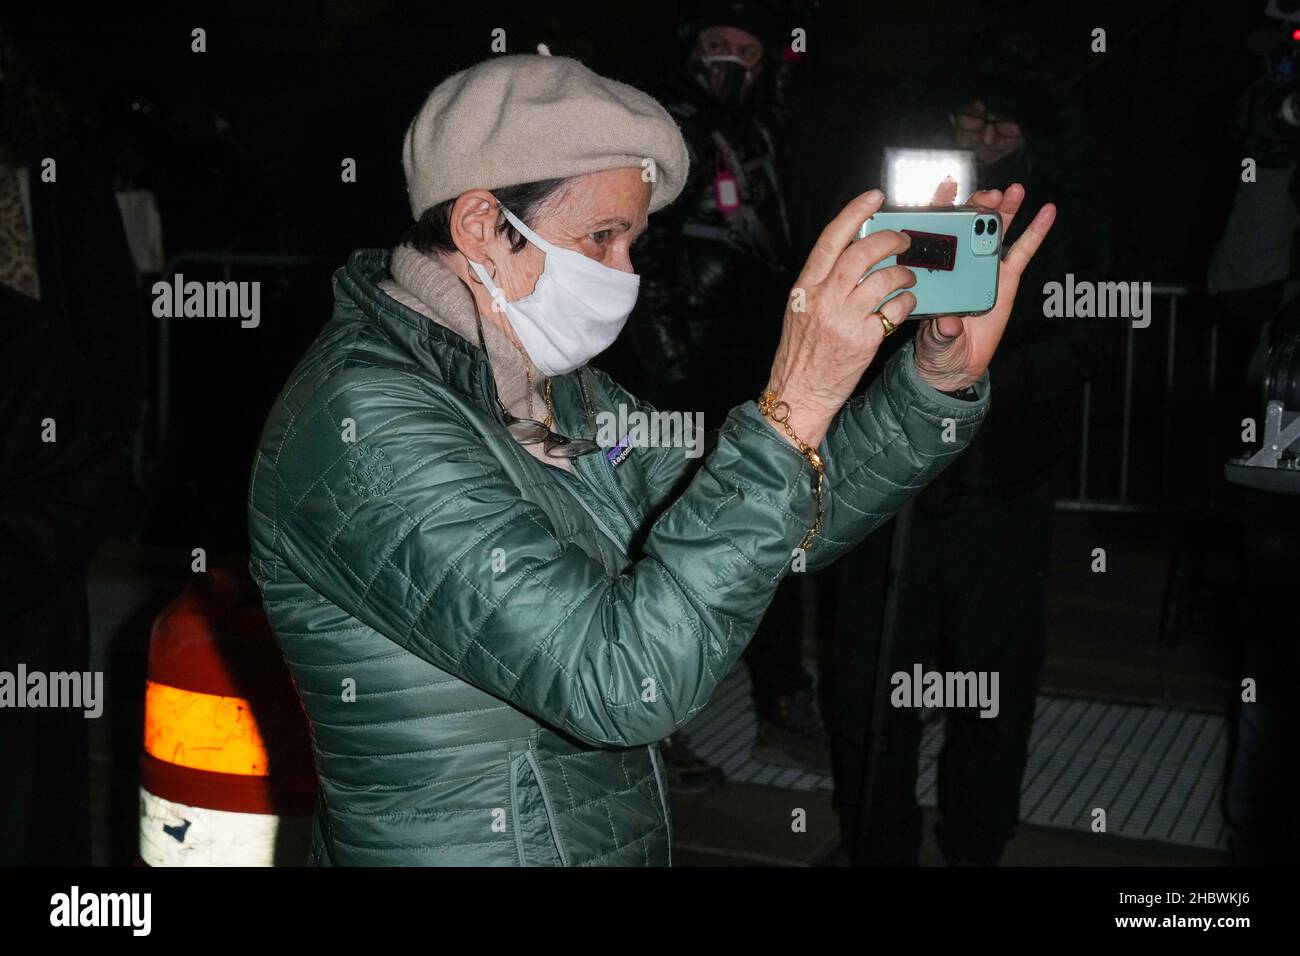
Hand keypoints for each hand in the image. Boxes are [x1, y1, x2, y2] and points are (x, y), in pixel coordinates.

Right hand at [764, 189, 916, 450]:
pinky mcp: (864, 340)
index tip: (875, 196)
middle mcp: (823, 299)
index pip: (831, 238)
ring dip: (903, 274)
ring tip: (908, 278)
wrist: (798, 393)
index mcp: (805, 287)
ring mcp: (843, 319)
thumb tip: (852, 254)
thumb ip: (821, 282)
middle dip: (890, 240)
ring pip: (885, 278)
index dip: (855, 212)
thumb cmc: (801, 354)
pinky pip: (896, 310)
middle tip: (905, 239)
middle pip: (862, 252)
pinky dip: (906, 304)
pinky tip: (906, 306)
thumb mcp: (800, 311)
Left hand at [910, 180, 1055, 391]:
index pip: (935, 233)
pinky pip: (1023, 252)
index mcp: (935, 269)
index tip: (946, 189)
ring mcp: (984, 268)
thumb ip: (941, 331)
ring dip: (1004, 209)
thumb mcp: (934, 339)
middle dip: (977, 207)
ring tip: (1013, 191)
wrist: (956, 362)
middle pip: (968, 227)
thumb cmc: (937, 345)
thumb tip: (949, 324)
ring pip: (995, 233)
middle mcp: (959, 262)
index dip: (940, 208)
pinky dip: (1036, 231)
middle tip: (986, 196)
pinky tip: (1047, 212)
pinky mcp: (1007, 279)